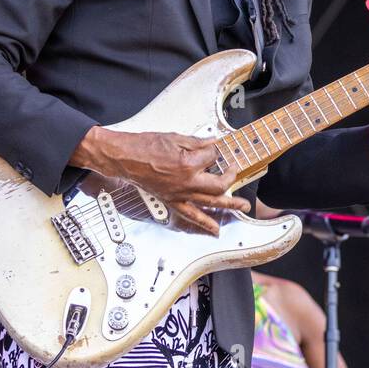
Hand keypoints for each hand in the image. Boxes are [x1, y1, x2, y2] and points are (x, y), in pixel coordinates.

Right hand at [70, 127, 249, 235]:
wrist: (125, 158)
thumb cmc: (145, 146)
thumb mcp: (175, 138)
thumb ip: (198, 142)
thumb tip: (214, 143)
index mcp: (188, 164)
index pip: (213, 157)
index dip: (215, 151)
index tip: (213, 148)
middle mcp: (187, 182)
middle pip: (218, 184)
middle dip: (230, 177)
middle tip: (236, 171)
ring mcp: (180, 194)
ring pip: (210, 202)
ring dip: (229, 204)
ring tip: (243, 206)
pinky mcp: (172, 201)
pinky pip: (190, 215)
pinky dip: (204, 223)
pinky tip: (215, 230)